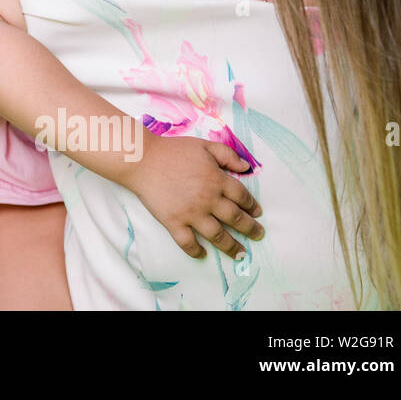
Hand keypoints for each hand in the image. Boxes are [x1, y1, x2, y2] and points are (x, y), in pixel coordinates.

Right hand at [120, 134, 263, 259]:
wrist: (142, 159)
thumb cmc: (172, 150)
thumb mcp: (204, 145)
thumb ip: (227, 155)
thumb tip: (247, 167)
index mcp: (217, 180)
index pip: (242, 197)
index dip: (252, 206)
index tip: (257, 213)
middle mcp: (208, 200)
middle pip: (235, 218)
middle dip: (250, 229)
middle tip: (258, 235)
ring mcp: (191, 213)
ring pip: (217, 235)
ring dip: (231, 246)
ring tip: (240, 253)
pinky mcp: (173, 222)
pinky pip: (187, 242)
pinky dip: (196, 251)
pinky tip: (202, 254)